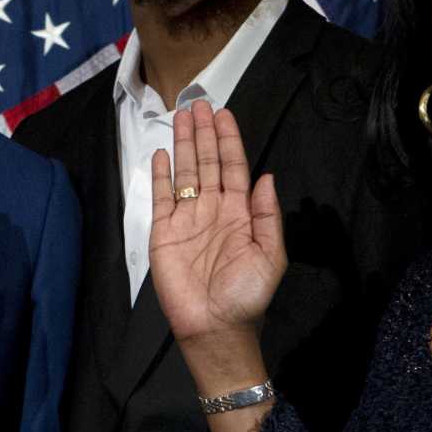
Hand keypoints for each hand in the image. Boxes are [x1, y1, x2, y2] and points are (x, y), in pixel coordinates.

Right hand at [149, 101, 285, 347]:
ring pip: (184, 173)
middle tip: (198, 104)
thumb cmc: (247, 296)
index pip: (233, 168)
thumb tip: (267, 176)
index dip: (228, 141)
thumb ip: (268, 215)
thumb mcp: (271, 256)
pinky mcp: (164, 233)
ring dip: (183, 145)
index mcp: (240, 213)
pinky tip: (161, 154)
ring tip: (180, 117)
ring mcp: (187, 220)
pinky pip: (160, 198)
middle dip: (203, 134)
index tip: (223, 115)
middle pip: (206, 163)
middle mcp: (213, 210)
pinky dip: (160, 176)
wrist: (214, 327)